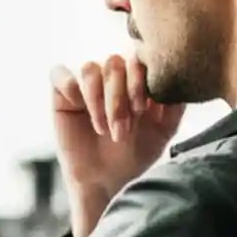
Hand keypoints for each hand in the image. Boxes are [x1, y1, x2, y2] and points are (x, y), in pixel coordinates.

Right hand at [51, 55, 184, 236]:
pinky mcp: (61, 93)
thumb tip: (176, 76)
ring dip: (99, 101)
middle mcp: (111, 75)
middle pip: (114, 62)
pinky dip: (70, 86)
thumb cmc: (135, 154)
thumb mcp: (164, 128)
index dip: (140, 78)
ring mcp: (85, 82)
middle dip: (119, 98)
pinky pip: (59, 73)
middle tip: (123, 129)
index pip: (138, 56)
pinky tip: (79, 109)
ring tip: (104, 129)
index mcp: (136, 77)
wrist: (106, 181)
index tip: (142, 109)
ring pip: (90, 68)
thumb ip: (175, 101)